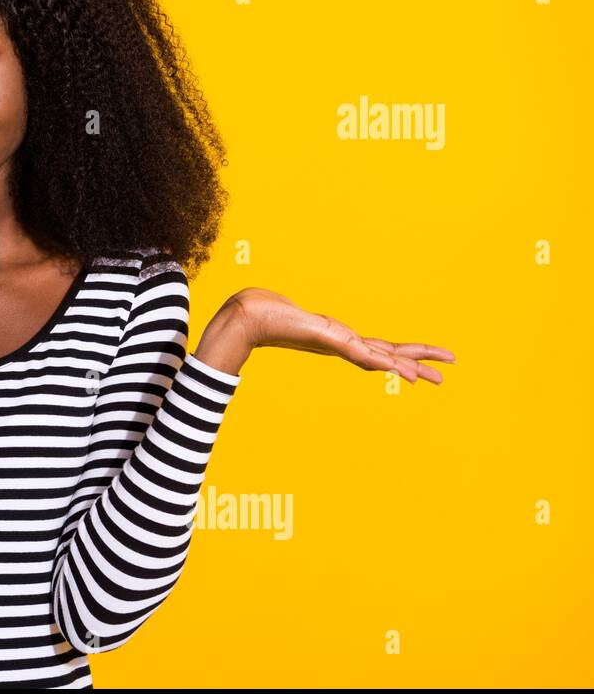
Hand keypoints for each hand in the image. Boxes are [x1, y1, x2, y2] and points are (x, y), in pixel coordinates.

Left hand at [230, 287, 454, 383]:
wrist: (249, 317)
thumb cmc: (268, 313)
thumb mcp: (296, 315)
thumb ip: (302, 318)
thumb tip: (294, 314)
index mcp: (340, 339)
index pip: (379, 349)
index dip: (402, 358)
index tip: (420, 369)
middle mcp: (342, 344)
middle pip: (389, 356)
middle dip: (418, 367)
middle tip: (445, 379)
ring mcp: (337, 344)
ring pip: (382, 359)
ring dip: (409, 370)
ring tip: (435, 380)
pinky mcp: (329, 340)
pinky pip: (362, 354)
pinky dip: (384, 365)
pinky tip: (401, 373)